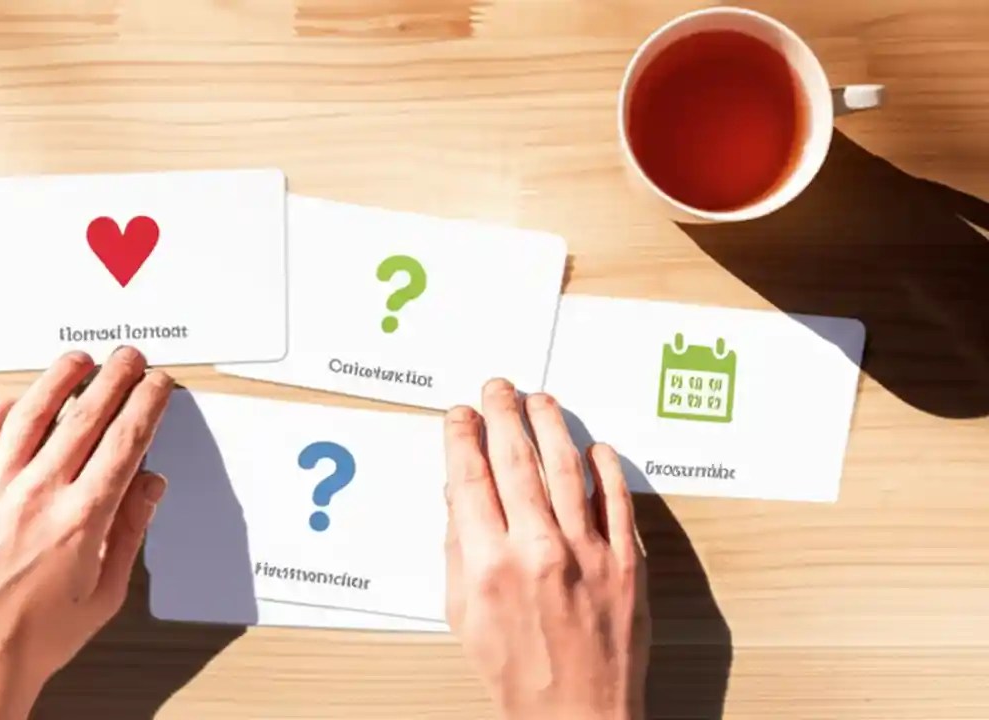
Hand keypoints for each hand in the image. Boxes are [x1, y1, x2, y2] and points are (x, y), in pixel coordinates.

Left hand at [0, 347, 174, 719]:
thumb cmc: (37, 635)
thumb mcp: (106, 591)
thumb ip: (130, 529)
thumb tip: (149, 483)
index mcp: (79, 520)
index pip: (124, 442)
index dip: (146, 405)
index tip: (158, 387)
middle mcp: (35, 497)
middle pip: (84, 416)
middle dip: (115, 379)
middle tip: (129, 358)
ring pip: (30, 414)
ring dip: (59, 379)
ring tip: (77, 361)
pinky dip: (0, 410)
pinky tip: (18, 399)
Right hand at [443, 379, 649, 719]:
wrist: (579, 718)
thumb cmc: (518, 676)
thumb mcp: (464, 615)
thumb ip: (458, 549)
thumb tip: (457, 495)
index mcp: (489, 564)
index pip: (469, 477)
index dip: (461, 436)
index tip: (459, 415)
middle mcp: (538, 550)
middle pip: (515, 459)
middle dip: (502, 414)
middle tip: (497, 388)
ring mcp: (587, 553)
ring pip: (566, 467)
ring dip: (550, 425)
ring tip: (539, 399)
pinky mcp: (626, 562)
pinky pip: (615, 500)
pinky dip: (604, 467)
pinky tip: (593, 446)